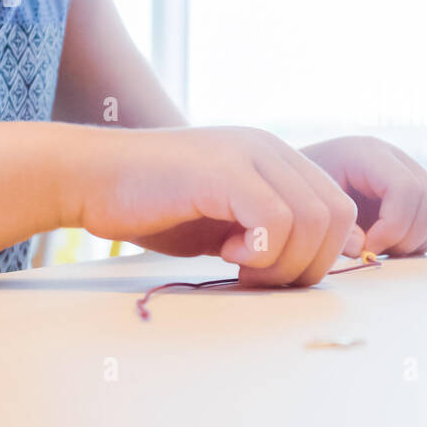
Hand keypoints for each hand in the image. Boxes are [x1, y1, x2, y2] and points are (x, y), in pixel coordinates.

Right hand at [65, 126, 357, 286]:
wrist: (88, 179)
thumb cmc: (152, 206)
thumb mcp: (225, 221)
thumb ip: (268, 233)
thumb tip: (309, 267)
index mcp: (276, 159)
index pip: (339, 210)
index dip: (317, 255)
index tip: (270, 273)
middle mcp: (270, 149)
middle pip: (337, 216)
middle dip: (307, 263)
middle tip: (258, 277)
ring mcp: (249, 154)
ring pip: (313, 219)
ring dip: (282, 261)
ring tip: (238, 266)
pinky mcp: (223, 170)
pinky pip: (276, 219)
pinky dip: (261, 252)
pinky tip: (225, 254)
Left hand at [299, 136, 426, 256]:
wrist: (296, 182)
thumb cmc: (299, 191)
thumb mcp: (309, 204)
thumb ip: (337, 228)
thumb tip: (364, 248)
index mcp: (369, 153)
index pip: (406, 188)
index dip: (393, 225)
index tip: (367, 248)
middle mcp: (397, 158)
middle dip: (407, 235)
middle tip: (373, 250)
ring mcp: (411, 174)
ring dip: (416, 239)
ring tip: (380, 247)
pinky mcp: (416, 194)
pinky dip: (423, 240)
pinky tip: (391, 244)